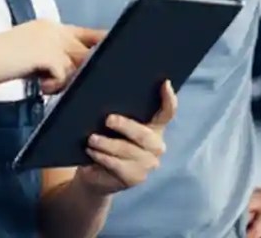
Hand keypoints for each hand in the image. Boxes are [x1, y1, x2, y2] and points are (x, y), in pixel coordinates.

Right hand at [0, 20, 104, 92]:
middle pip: (85, 49)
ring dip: (65, 80)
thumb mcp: (27, 53)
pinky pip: (64, 75)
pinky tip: (40, 87)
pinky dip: (53, 85)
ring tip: (47, 85)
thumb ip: (48, 57)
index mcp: (47, 26)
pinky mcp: (45, 54)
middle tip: (78, 81)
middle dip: (86, 67)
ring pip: (76, 64)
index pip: (83, 33)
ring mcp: (49, 40)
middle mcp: (51, 28)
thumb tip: (70, 71)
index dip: (99, 42)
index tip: (112, 51)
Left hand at [73, 80, 177, 195]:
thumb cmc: (103, 140)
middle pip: (144, 134)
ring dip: (108, 144)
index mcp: (154, 127)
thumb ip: (115, 108)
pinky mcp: (136, 178)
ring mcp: (148, 163)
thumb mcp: (110, 124)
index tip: (164, 83)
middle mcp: (156, 145)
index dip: (169, 98)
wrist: (94, 174)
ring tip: (91, 139)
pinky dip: (103, 157)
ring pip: (129, 150)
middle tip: (108, 119)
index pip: (167, 112)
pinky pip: (119, 166)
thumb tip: (104, 87)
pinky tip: (92, 151)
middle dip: (126, 126)